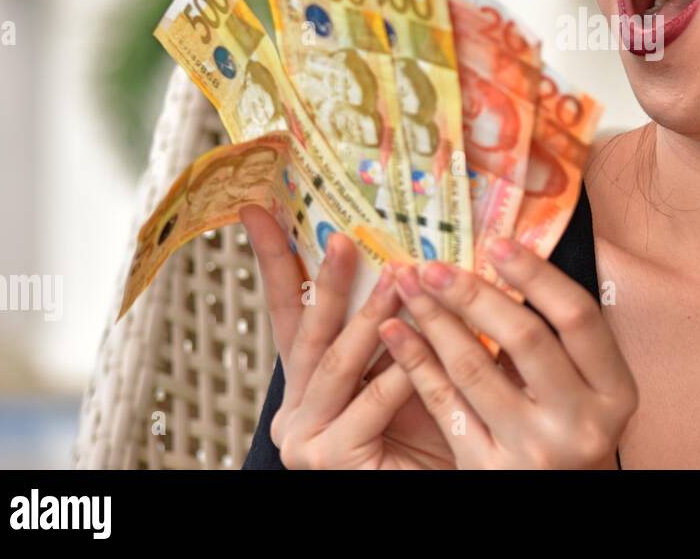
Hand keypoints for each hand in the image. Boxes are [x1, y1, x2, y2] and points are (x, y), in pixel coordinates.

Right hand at [240, 204, 454, 468]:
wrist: (441, 490)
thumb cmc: (436, 434)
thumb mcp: (415, 369)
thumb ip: (407, 327)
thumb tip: (424, 255)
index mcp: (312, 381)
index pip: (289, 310)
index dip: (275, 259)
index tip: (258, 209)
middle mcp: (298, 407)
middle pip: (308, 329)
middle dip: (327, 280)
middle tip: (343, 237)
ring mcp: (306, 436)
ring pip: (340, 362)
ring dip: (372, 317)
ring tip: (399, 277)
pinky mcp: (329, 458)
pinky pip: (372, 403)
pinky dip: (400, 371)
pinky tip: (420, 346)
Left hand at [379, 235, 638, 468]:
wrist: (556, 507)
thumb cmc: (568, 430)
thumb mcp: (589, 390)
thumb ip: (564, 340)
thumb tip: (512, 260)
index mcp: (615, 392)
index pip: (578, 317)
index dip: (537, 275)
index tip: (498, 243)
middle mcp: (580, 423)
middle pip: (525, 338)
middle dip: (475, 293)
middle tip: (436, 264)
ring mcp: (532, 450)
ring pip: (474, 369)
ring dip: (434, 318)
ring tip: (408, 286)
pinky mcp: (487, 471)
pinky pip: (444, 405)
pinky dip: (415, 362)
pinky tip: (394, 332)